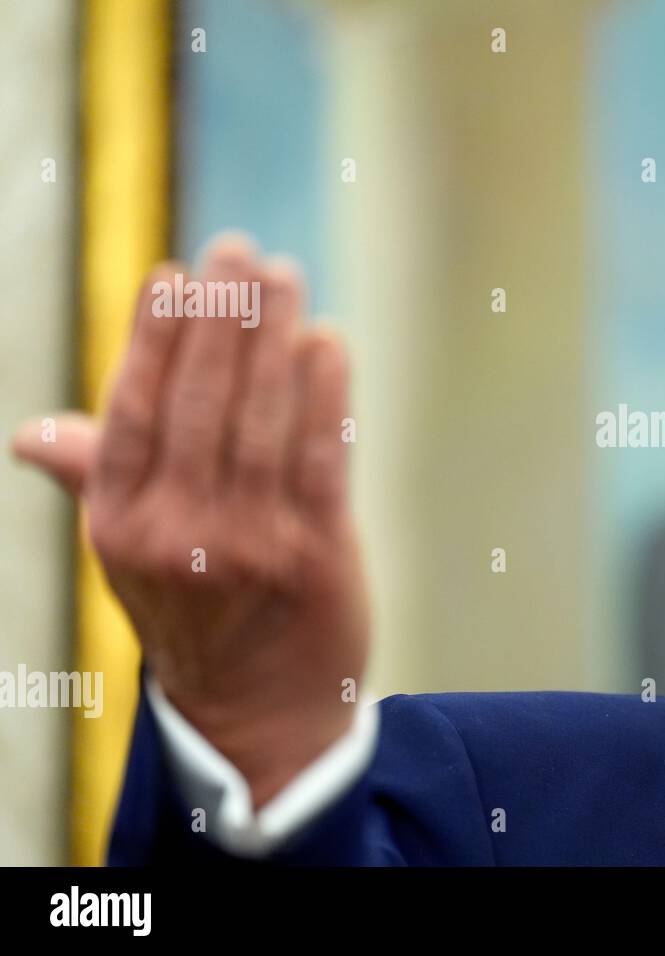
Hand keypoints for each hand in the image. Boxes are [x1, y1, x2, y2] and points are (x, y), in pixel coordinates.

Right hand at [13, 234, 370, 807]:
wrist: (258, 715)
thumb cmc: (195, 613)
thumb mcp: (127, 556)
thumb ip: (98, 481)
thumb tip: (33, 432)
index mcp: (119, 523)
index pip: (132, 411)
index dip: (153, 337)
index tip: (174, 273)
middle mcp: (176, 532)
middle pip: (200, 402)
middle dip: (222, 317)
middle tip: (242, 250)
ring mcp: (248, 545)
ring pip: (261, 419)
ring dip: (274, 338)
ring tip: (284, 275)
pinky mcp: (315, 555)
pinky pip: (318, 458)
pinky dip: (325, 396)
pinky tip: (328, 342)